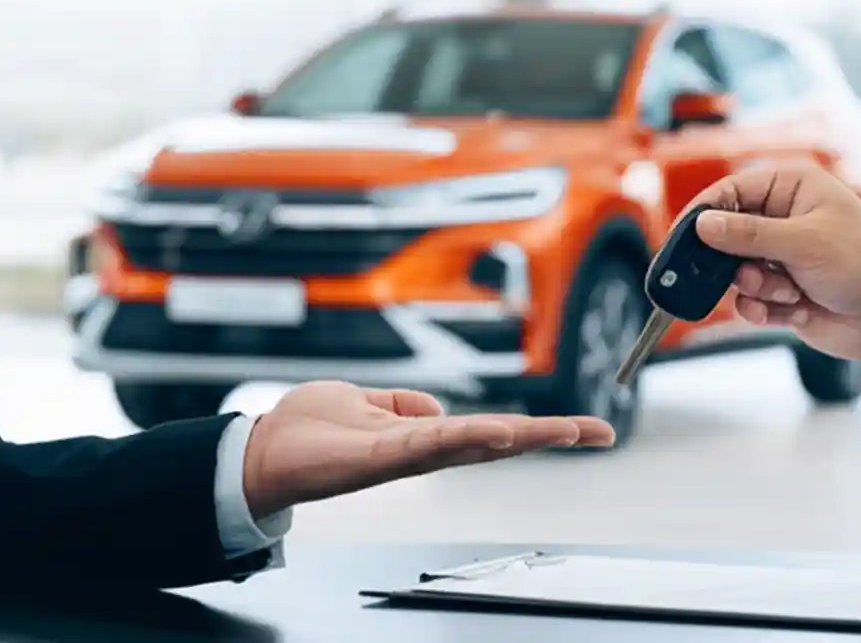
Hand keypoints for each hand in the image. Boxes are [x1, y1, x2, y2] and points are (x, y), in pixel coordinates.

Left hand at [243, 381, 613, 518]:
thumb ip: (402, 402)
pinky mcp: (376, 459)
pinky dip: (463, 439)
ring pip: (473, 444)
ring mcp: (403, 459)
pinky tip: (494, 435)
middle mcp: (424, 452)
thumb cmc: (308, 429)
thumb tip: (434, 409)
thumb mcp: (364, 400)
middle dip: (552, 436)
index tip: (589, 428)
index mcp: (426, 437)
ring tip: (561, 431)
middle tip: (601, 432)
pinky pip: (427, 446)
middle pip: (500, 441)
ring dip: (520, 436)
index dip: (542, 429)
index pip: (496, 431)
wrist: (260, 454)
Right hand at [687, 164, 860, 369]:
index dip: (706, 212)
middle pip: (727, 234)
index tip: (685, 235)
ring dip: (757, 287)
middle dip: (735, 261)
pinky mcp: (779, 289)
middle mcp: (783, 217)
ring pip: (735, 271)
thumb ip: (749, 234)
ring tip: (788, 293)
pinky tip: (791, 311)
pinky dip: (765, 308)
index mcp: (793, 187)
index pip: (733, 190)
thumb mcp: (803, 243)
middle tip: (744, 275)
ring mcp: (780, 255)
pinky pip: (748, 299)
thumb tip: (703, 224)